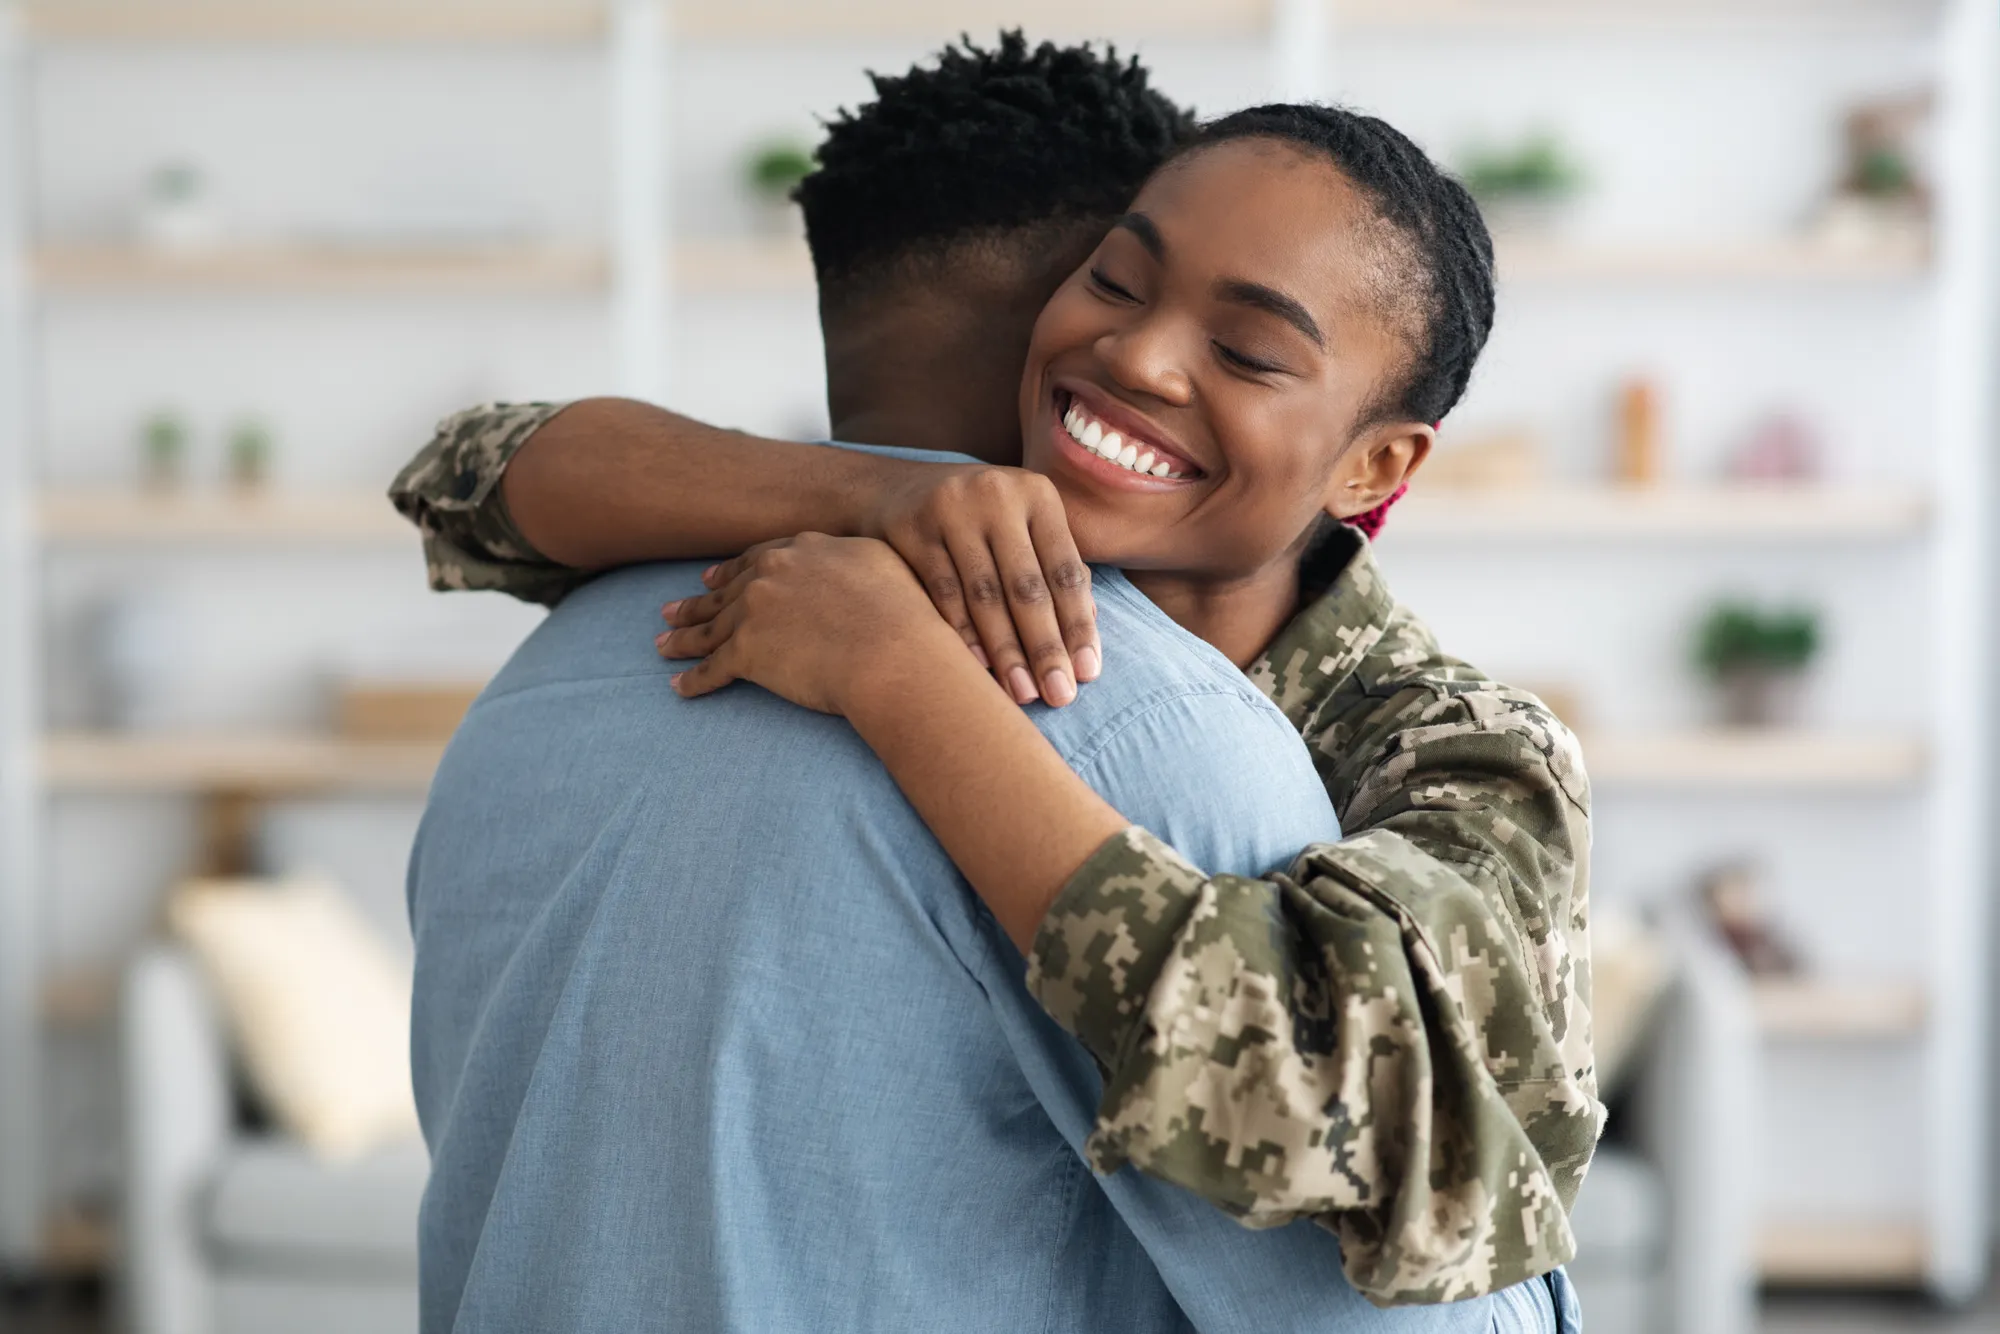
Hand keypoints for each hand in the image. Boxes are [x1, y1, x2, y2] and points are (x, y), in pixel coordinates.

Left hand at [656, 533, 976, 715]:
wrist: (894, 652)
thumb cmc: (907, 617)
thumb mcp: (887, 568)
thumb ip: (862, 563)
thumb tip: (865, 575)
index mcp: (805, 549)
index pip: (761, 558)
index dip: (736, 570)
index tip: (716, 578)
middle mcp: (773, 573)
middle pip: (726, 589)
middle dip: (698, 601)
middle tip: (673, 608)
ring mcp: (755, 611)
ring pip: (708, 626)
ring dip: (682, 636)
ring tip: (661, 643)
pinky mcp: (746, 652)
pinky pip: (712, 667)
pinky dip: (693, 679)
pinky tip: (678, 688)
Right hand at [863, 465, 1097, 707]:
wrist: (896, 488)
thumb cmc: (981, 519)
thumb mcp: (1023, 526)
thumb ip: (1054, 568)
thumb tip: (1091, 625)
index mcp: (1039, 495)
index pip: (1065, 571)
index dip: (1078, 625)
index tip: (1088, 674)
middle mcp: (998, 496)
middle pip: (1027, 586)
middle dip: (1045, 647)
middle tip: (1059, 695)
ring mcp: (952, 509)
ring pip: (984, 595)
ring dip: (1006, 651)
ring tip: (1022, 693)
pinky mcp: (913, 529)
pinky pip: (942, 593)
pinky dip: (962, 633)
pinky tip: (979, 668)